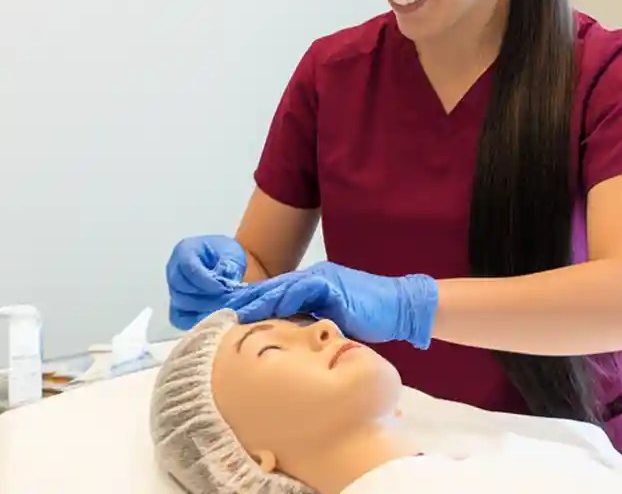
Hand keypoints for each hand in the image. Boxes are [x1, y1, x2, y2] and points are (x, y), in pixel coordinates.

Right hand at [165, 235, 248, 329]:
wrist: (223, 261)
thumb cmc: (226, 254)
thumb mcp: (232, 254)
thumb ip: (228, 267)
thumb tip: (226, 286)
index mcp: (185, 250)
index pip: (189, 268)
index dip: (206, 281)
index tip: (224, 289)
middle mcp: (174, 269)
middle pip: (182, 288)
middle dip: (206, 298)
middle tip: (226, 304)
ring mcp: (173, 288)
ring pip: (181, 304)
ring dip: (202, 310)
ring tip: (223, 312)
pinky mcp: (176, 304)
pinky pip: (179, 317)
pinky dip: (194, 321)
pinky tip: (213, 321)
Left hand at [227, 261, 438, 348]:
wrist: (400, 307)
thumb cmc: (370, 318)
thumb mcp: (334, 322)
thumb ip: (312, 325)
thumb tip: (289, 345)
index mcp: (312, 285)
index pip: (276, 294)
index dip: (253, 304)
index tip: (229, 316)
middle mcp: (314, 278)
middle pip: (273, 288)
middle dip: (247, 300)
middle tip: (221, 313)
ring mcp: (323, 279)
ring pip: (282, 286)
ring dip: (257, 299)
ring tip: (234, 311)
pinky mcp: (332, 284)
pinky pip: (301, 289)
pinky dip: (280, 297)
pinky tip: (264, 307)